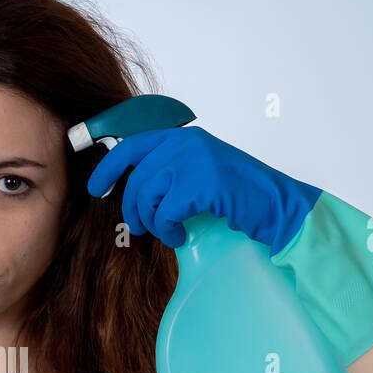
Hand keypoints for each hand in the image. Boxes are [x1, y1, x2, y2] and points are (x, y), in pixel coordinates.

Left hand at [85, 125, 322, 254]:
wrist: (274, 204)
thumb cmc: (237, 194)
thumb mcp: (198, 172)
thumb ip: (169, 170)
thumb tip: (133, 189)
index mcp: (182, 137)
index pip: (132, 146)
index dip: (109, 168)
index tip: (98, 188)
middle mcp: (185, 143)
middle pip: (136, 179)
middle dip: (133, 209)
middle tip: (141, 228)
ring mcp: (193, 161)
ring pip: (147, 196)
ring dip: (152, 222)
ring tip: (168, 231)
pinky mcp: (201, 183)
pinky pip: (164, 213)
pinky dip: (168, 230)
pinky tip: (180, 235)